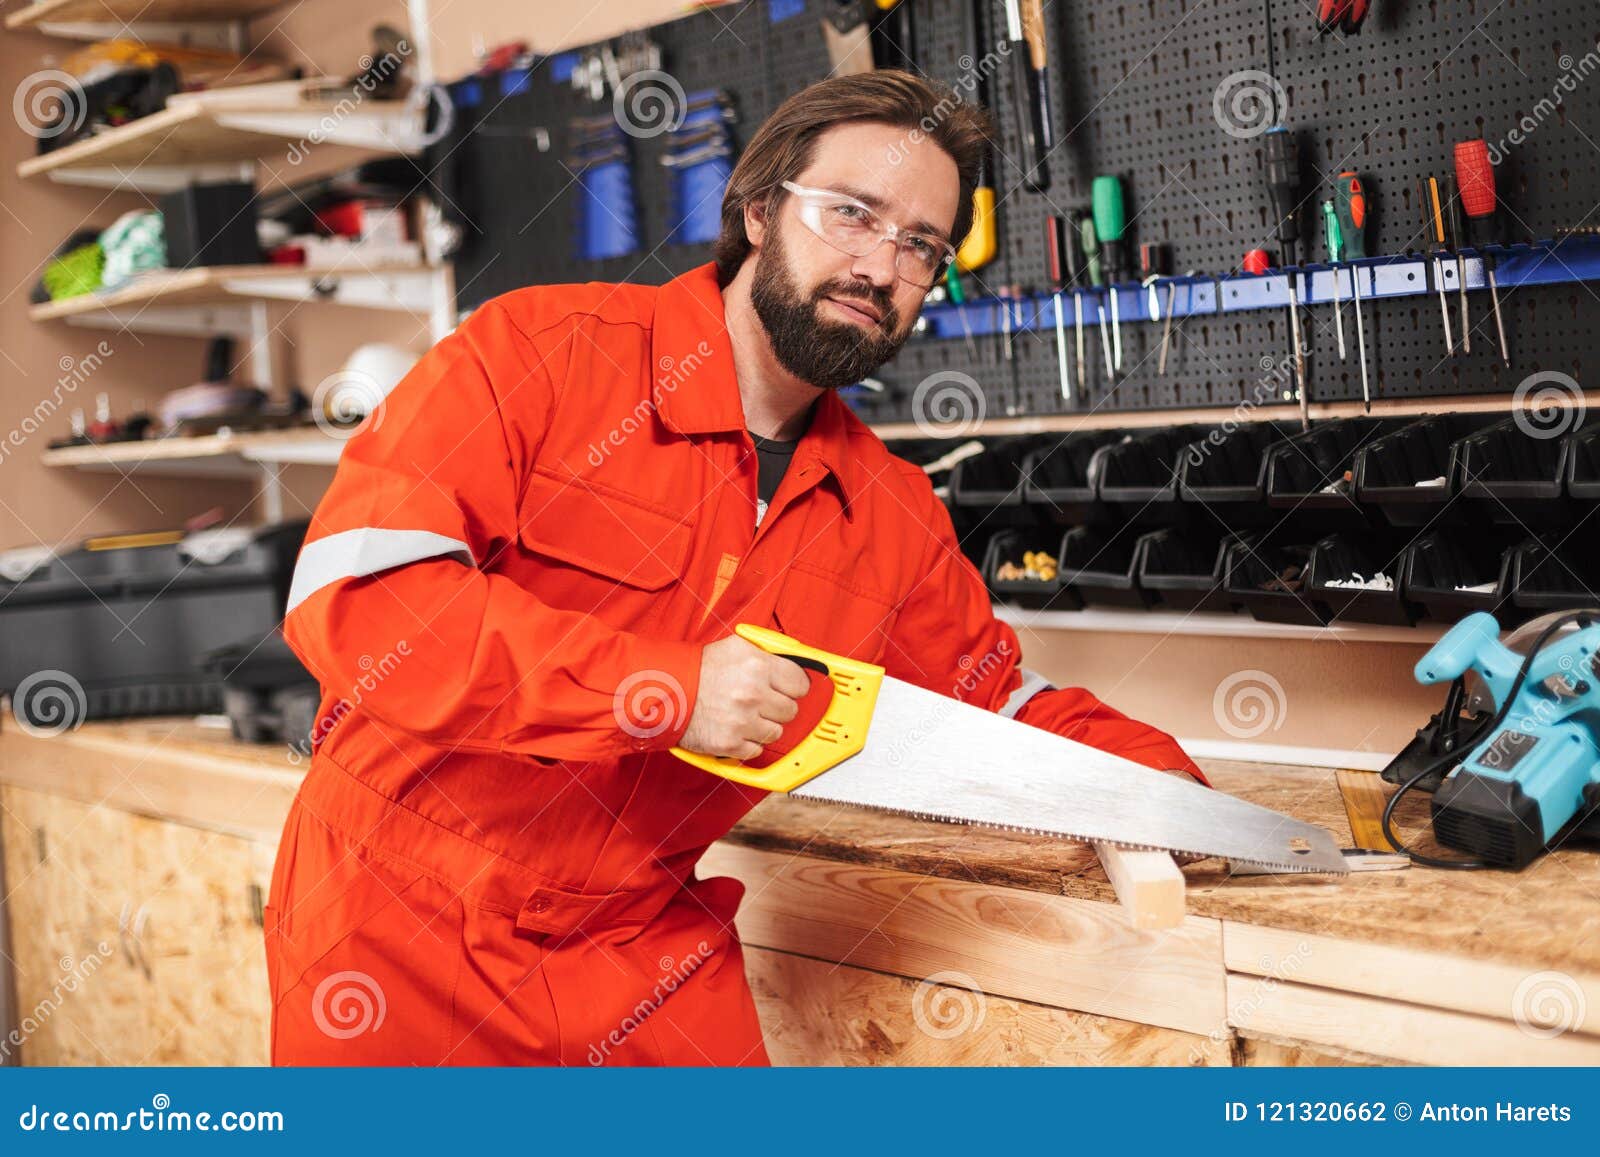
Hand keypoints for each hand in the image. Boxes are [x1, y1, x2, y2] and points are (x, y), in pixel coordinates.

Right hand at [678, 635, 812, 760]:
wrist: (665, 690)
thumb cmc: (700, 668)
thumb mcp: (736, 646)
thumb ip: (769, 652)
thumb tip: (800, 658)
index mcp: (757, 666)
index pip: (800, 684)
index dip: (793, 686)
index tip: (786, 688)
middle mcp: (752, 694)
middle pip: (790, 711)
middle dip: (777, 707)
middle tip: (760, 701)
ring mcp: (742, 722)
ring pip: (776, 733)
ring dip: (763, 727)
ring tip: (744, 715)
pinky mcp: (729, 744)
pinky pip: (756, 751)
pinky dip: (747, 743)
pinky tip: (735, 729)